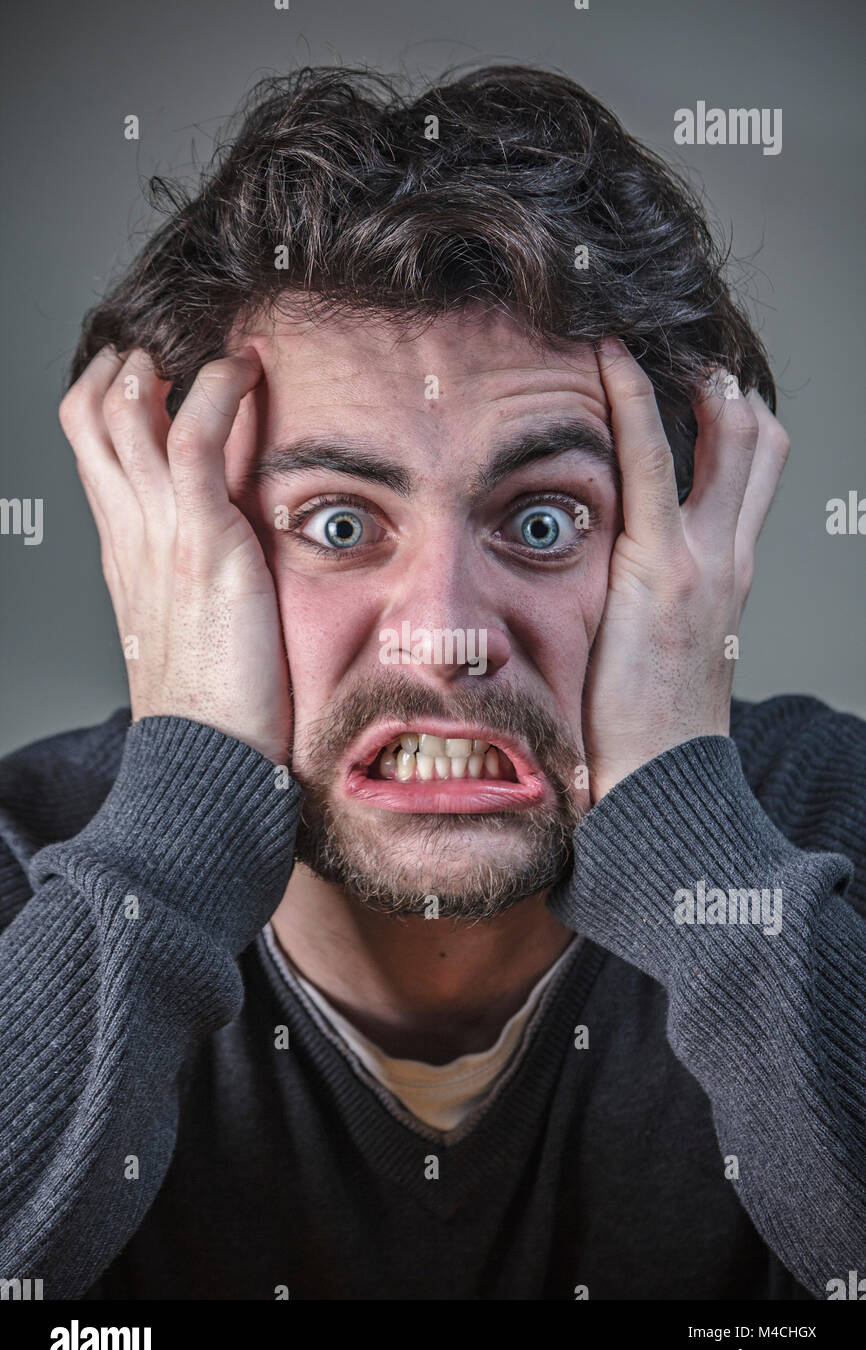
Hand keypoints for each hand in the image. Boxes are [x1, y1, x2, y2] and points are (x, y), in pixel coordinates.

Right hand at [58, 345, 292, 764]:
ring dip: (163, 365)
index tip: (147, 377)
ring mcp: (157, 532)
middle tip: (169, 352)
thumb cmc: (210, 706)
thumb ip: (192, 578)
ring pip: (125, 411)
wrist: (205, 755)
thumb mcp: (186, 626)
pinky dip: (216, 390)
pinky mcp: (202, 539)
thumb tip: (221, 559)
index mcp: (121, 553)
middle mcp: (127, 533)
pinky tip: (246, 372)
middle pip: (90, 418)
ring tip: (217, 354)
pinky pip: (194, 436)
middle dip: (122, 366)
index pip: (92, 452)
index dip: (108, 399)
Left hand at [582, 338, 789, 803]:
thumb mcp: (669, 657)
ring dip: (695, 381)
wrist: (663, 785)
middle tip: (682, 350)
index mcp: (731, 577)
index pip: (754, 474)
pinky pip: (651, 459)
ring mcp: (704, 559)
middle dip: (729, 387)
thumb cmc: (651, 732)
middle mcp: (730, 558)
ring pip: (731, 436)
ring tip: (639, 341)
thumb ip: (660, 611)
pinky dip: (631, 400)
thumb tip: (626, 594)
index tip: (702, 382)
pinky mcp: (661, 566)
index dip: (737, 418)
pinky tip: (606, 360)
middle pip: (760, 442)